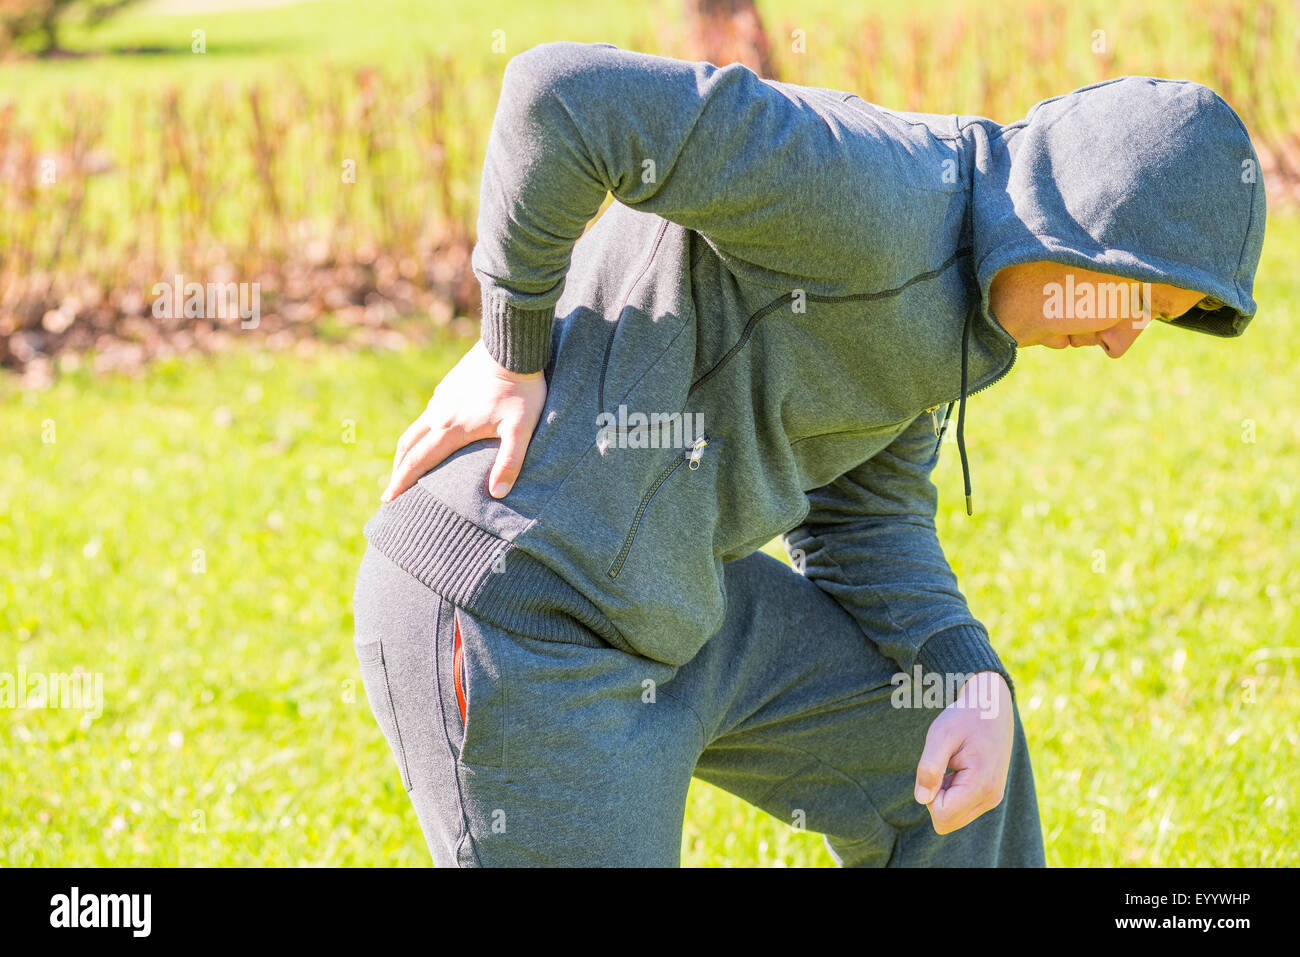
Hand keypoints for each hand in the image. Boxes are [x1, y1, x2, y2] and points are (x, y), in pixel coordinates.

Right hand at [381, 339, 547, 502]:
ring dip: (408, 450)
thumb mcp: (521, 429)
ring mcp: (441, 397)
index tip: (388, 499)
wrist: (511, 346)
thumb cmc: (520, 390)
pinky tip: (433, 435)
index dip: (401, 483)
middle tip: (392, 490)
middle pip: (407, 446)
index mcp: (450, 429)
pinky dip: (422, 431)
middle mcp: (438, 413)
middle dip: (398, 470)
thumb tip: (497, 493)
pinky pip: (428, 413)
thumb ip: (509, 462)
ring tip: (408, 466)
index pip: (417, 462)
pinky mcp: (448, 386)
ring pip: (416, 428)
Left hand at [913, 670, 1013, 834]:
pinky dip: (951, 793)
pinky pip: (960, 809)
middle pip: (946, 822)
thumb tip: (921, 799)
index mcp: (981, 785)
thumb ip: (929, 767)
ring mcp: (992, 798)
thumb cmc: (964, 718)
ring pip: (952, 818)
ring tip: (951, 765)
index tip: (934, 767)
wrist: (992, 706)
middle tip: (942, 766)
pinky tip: (958, 768)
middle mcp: (991, 798)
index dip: (928, 795)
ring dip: (942, 795)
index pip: (942, 814)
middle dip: (934, 797)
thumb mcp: (940, 734)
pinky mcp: (990, 795)